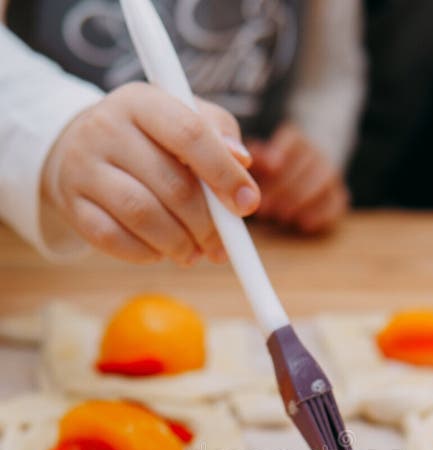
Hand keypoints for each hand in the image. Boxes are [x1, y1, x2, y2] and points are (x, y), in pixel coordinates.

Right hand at [41, 83, 259, 264]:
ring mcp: (83, 167)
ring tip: (194, 253)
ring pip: (142, 215)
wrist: (81, 150)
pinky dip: (146, 253)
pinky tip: (160, 252)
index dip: (224, 174)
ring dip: (178, 244)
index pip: (190, 134)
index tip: (247, 204)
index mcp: (142, 100)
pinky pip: (115, 240)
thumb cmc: (151, 139)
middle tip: (221, 245)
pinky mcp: (72, 205)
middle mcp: (106, 127)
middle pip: (171, 184)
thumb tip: (241, 163)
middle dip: (206, 224)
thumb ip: (220, 137)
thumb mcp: (186, 120)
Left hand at [247, 123, 347, 233]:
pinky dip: (321, 214)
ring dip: (301, 199)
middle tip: (265, 204)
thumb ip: (254, 162)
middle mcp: (317, 154)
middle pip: (308, 162)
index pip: (293, 140)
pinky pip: (335, 203)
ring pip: (323, 182)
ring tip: (281, 216)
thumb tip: (243, 160)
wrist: (297, 186)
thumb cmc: (269, 178)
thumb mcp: (258, 166)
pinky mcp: (338, 197)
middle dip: (285, 185)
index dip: (282, 151)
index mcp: (297, 141)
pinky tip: (303, 224)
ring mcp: (331, 175)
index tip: (270, 167)